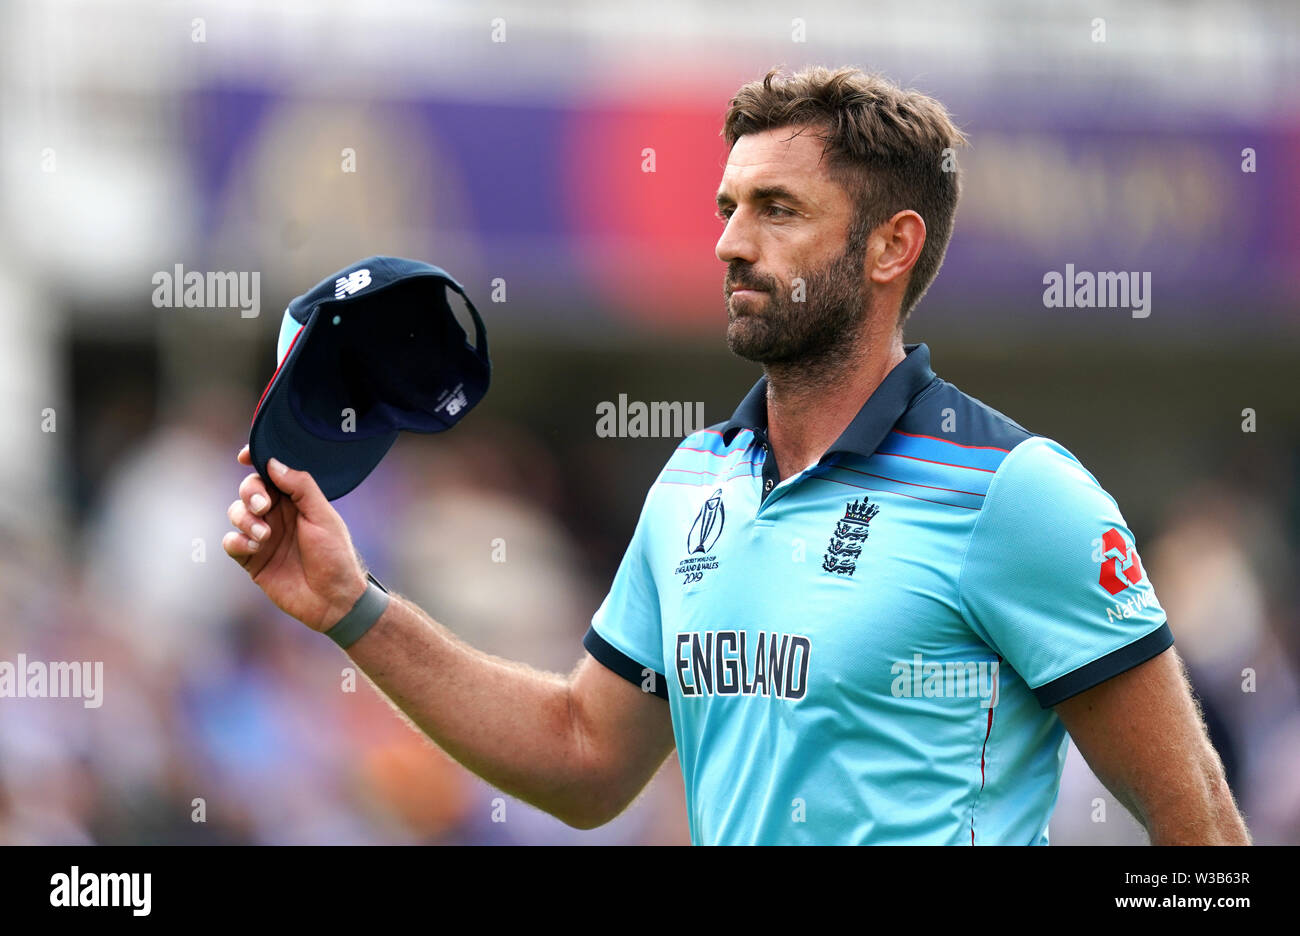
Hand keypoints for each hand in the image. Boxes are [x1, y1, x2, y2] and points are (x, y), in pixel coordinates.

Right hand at [223, 446, 367, 631]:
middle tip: (264, 506)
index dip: (256, 460)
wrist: (333, 599)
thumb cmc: (335, 556)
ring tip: (264, 535)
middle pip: (250, 490)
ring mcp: (263, 536)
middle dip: (251, 493)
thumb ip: (300, 488)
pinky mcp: (252, 559)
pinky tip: (254, 546)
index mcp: (297, 500)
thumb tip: (273, 463)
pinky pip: (231, 541)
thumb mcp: (323, 516)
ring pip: (236, 513)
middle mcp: (278, 514)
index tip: (244, 456)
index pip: (271, 473)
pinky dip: (237, 540)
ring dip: (244, 518)